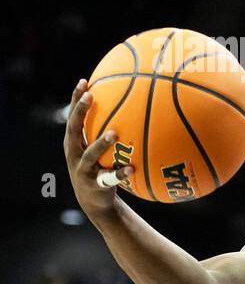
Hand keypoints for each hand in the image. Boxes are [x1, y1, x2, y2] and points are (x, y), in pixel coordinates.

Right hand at [63, 79, 132, 221]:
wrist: (94, 202)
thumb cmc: (99, 169)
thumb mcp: (98, 150)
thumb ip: (107, 132)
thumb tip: (132, 107)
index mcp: (75, 143)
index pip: (73, 117)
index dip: (76, 100)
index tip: (84, 81)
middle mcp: (74, 154)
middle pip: (74, 129)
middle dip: (80, 112)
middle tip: (91, 96)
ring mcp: (83, 169)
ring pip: (90, 154)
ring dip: (101, 143)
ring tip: (114, 133)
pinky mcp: (95, 185)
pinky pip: (109, 178)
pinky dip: (120, 173)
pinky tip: (132, 167)